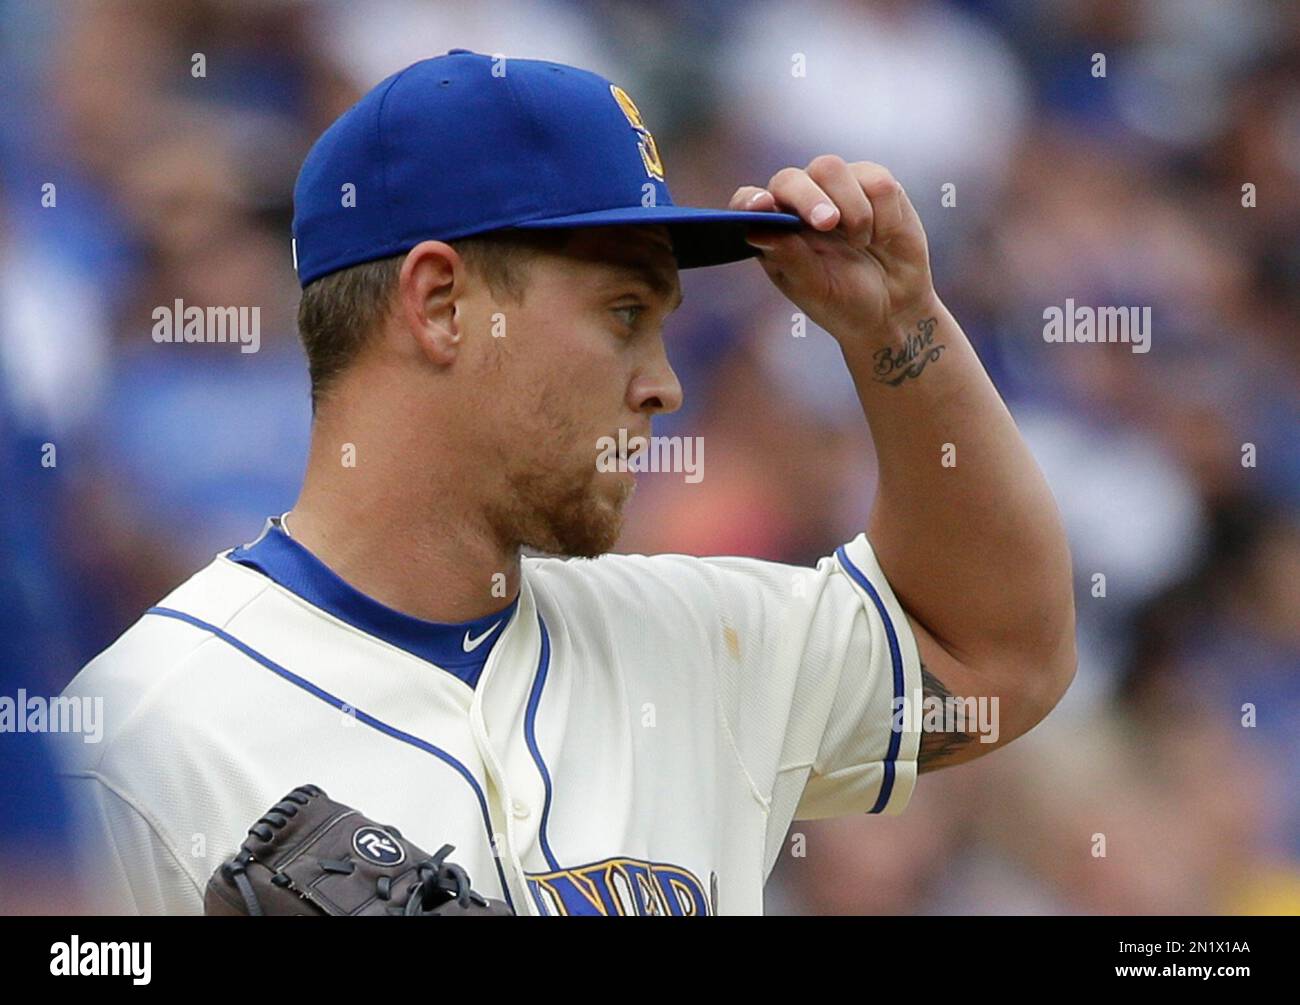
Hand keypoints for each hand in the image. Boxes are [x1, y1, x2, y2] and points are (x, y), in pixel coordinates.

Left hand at [731, 156, 936, 344]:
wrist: (895, 307)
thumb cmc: (845, 302)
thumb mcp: (816, 289)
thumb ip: (789, 258)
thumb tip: (757, 231)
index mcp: (776, 231)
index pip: (748, 204)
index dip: (749, 200)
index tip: (761, 206)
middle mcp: (800, 204)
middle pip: (791, 178)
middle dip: (808, 198)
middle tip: (828, 223)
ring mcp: (835, 190)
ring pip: (831, 168)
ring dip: (852, 209)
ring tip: (861, 242)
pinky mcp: (873, 184)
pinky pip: (877, 182)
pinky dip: (884, 214)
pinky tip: (883, 236)